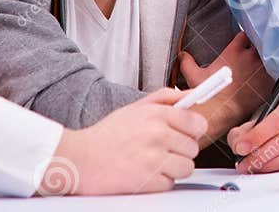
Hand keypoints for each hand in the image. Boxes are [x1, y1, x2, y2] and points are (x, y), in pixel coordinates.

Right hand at [44, 87, 206, 194]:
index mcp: (157, 115)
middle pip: (194, 147)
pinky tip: (146, 173)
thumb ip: (165, 98)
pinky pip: (170, 184)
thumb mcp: (135, 107)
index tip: (186, 134)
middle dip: (181, 150)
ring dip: (173, 168)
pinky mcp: (148, 182)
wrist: (80, 158)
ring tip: (155, 162)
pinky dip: (160, 182)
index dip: (193, 130)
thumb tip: (189, 95)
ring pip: (187, 167)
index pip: (198, 123)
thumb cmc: (107, 134)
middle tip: (163, 149)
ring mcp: (153, 159)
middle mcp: (157, 135)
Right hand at [178, 32, 273, 139]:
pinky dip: (277, 70)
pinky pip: (278, 70)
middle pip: (260, 42)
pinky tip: (276, 73)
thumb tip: (182, 55)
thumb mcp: (194, 76)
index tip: (244, 42)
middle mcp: (250, 55)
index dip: (245, 38)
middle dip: (259, 45)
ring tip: (268, 60)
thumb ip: (187, 63)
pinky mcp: (270, 79)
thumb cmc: (211, 94)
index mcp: (234, 50)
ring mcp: (262, 67)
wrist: (225, 111)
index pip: (245, 34)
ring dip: (269, 56)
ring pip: (270, 54)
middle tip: (257, 51)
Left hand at [228, 100, 278, 172]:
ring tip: (254, 168)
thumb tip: (240, 146)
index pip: (277, 121)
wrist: (277, 137)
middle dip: (262, 154)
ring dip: (270, 165)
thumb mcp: (249, 127)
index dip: (258, 135)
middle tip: (246, 162)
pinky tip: (267, 173)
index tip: (242, 147)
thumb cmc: (266, 131)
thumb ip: (241, 134)